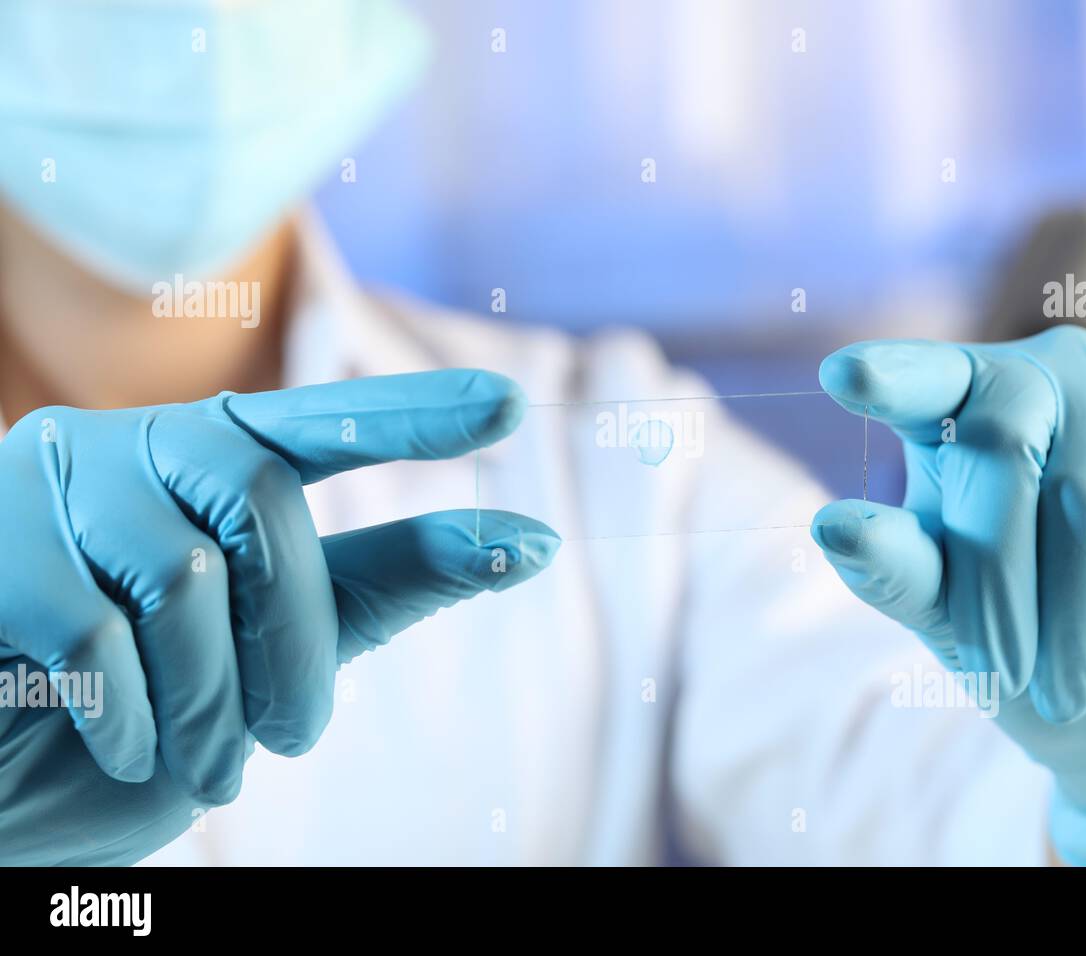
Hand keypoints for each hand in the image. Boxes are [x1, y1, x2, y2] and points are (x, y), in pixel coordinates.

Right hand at [0, 370, 558, 864]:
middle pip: (262, 504)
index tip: (508, 406)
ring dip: (210, 705)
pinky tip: (121, 749)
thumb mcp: (278, 647)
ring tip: (204, 768)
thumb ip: (386, 584)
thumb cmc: (144, 709)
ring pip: (184, 578)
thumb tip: (536, 543)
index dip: (412, 412)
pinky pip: (93, 634)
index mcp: (213, 460)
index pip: (322, 420)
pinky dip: (130, 717)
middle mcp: (139, 447)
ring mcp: (55, 484)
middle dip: (296, 643)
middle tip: (298, 741)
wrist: (5, 785)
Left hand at [812, 325, 1085, 864]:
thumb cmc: (1024, 646)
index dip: (893, 376)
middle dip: (999, 574)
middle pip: (1006, 440)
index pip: (927, 377)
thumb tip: (830, 526)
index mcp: (961, 408)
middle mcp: (1047, 379)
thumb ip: (893, 567)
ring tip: (1067, 672)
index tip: (843, 375)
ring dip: (1073, 604)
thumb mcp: (944, 615)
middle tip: (1006, 666)